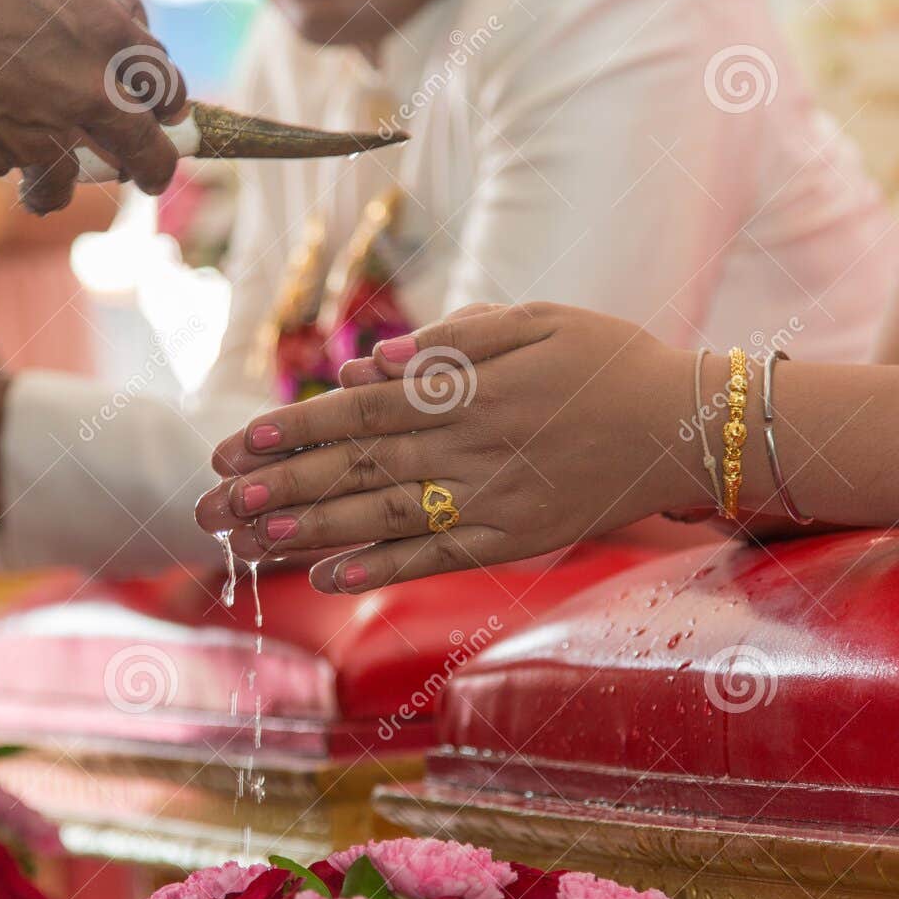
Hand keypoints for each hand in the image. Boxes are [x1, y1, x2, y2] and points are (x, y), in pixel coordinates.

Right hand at [0, 0, 187, 213]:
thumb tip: (128, 16)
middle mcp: (91, 82)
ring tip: (48, 191)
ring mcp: (52, 125)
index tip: (161, 114)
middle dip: (155, 166)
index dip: (162, 100)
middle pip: (146, 143)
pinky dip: (16, 174)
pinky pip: (28, 174)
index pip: (161, 78)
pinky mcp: (10, 155)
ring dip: (66, 186)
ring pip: (80, 175)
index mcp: (106, 25)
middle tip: (153, 180)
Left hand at [195, 303, 709, 592]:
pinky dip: (380, 566)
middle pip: (356, 467)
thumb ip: (452, 343)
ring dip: (311, 528)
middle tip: (213, 502)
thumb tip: (370, 359)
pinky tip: (326, 575)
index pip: (361, 409)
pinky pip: (436, 556)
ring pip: (384, 516)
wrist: (685, 426)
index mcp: (468, 389)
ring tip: (249, 538)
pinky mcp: (514, 538)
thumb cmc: (609, 362)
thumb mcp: (537, 322)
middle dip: (278, 483)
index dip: (295, 427)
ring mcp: (491, 498)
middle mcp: (470, 447)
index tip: (237, 441)